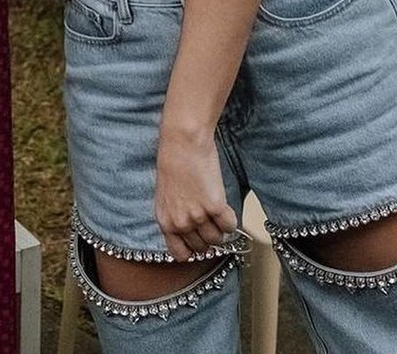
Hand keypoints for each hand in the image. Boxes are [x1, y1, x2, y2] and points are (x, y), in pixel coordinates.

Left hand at [154, 131, 237, 261]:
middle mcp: (181, 222)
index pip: (180, 254)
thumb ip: (174, 214)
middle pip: (202, 248)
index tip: (198, 240)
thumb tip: (187, 229)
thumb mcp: (165, 194)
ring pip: (217, 239)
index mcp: (165, 221)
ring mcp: (198, 216)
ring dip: (220, 228)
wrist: (182, 142)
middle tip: (210, 221)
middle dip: (208, 237)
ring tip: (217, 212)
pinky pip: (230, 225)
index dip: (192, 249)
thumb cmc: (172, 161)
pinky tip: (225, 206)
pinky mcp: (215, 206)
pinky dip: (231, 218)